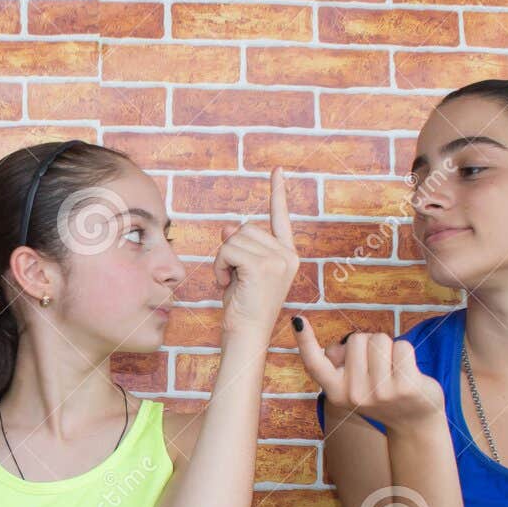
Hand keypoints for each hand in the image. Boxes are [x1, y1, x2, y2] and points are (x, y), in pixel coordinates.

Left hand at [214, 167, 300, 339]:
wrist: (246, 335)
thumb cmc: (242, 308)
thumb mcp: (239, 271)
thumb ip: (239, 247)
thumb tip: (228, 227)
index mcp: (287, 255)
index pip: (281, 218)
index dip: (277, 193)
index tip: (277, 171)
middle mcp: (287, 255)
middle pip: (246, 228)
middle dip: (229, 250)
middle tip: (231, 277)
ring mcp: (278, 259)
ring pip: (235, 238)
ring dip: (222, 259)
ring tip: (229, 282)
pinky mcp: (263, 265)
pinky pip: (228, 249)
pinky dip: (219, 265)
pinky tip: (225, 283)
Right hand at [295, 321, 444, 429]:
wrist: (413, 422)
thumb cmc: (380, 392)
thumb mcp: (353, 384)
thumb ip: (339, 363)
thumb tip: (338, 348)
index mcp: (336, 392)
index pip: (315, 363)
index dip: (305, 341)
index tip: (298, 320)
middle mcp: (355, 394)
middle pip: (356, 339)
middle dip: (368, 343)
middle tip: (377, 365)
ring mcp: (380, 392)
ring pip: (379, 339)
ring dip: (388, 347)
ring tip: (392, 369)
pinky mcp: (406, 387)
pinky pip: (402, 346)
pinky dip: (405, 351)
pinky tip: (408, 371)